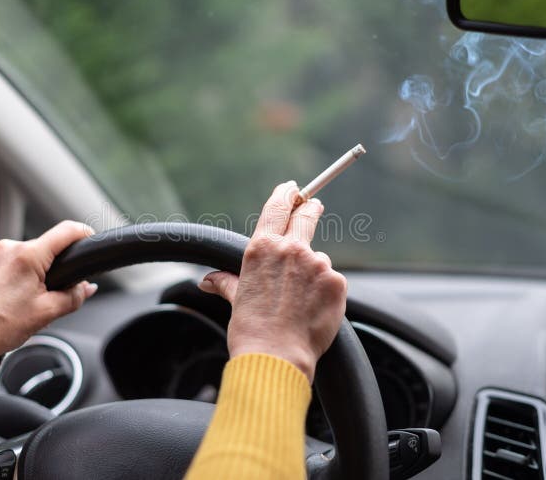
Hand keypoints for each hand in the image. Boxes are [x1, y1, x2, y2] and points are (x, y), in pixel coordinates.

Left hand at [0, 221, 96, 366]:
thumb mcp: (47, 313)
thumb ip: (74, 296)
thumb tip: (86, 288)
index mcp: (27, 255)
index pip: (66, 231)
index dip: (84, 233)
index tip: (89, 239)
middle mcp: (8, 248)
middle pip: (44, 250)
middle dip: (53, 269)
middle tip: (50, 295)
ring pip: (25, 258)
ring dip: (32, 275)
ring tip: (23, 303)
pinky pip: (7, 265)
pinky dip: (14, 278)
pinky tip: (9, 300)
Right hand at [199, 181, 346, 382]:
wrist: (276, 357)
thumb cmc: (251, 330)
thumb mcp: (236, 300)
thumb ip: (226, 282)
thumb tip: (208, 281)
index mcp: (262, 248)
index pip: (277, 208)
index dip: (286, 194)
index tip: (293, 189)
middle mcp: (290, 250)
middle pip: (306, 217)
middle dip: (310, 208)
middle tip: (314, 204)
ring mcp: (317, 264)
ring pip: (318, 259)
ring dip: (312, 272)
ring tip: (300, 302)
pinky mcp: (336, 282)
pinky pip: (331, 281)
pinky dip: (325, 291)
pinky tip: (313, 310)